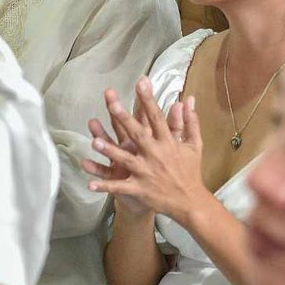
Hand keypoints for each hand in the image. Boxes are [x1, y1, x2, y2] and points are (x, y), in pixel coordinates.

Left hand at [83, 79, 207, 224]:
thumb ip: (189, 121)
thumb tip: (188, 99)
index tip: (141, 82)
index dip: (148, 100)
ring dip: (110, 151)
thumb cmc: (191, 171)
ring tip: (95, 142)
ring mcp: (146, 173)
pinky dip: (105, 186)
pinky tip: (90, 184)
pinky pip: (119, 187)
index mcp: (168, 142)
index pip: (157, 117)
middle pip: (138, 134)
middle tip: (112, 104)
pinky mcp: (140, 189)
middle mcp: (156, 155)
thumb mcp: (194, 144)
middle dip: (124, 119)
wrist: (190, 202)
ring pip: (125, 159)